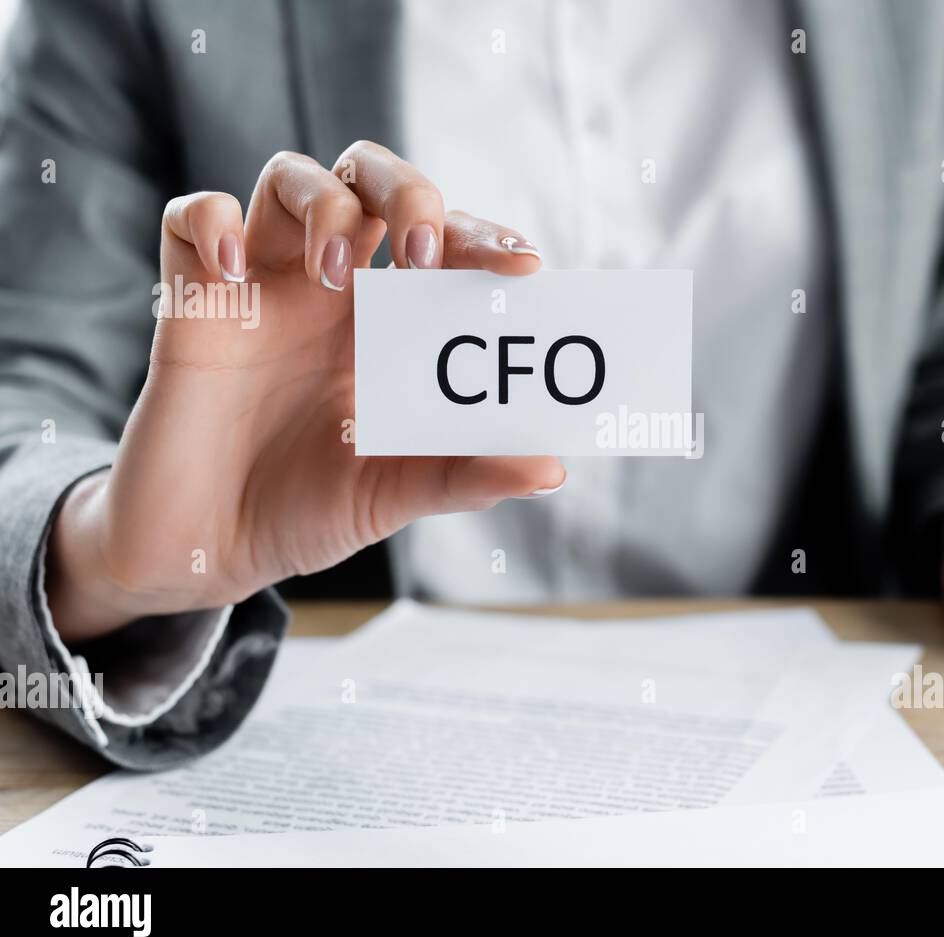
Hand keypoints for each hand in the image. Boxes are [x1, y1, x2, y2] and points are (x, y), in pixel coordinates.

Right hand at [46, 141, 561, 639]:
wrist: (209, 549)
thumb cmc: (306, 511)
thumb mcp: (394, 495)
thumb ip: (466, 475)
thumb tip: (551, 469)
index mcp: (386, 325)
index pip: (443, 244)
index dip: (485, 237)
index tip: (524, 265)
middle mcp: (328, 293)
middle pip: (370, 181)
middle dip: (407, 193)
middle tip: (422, 253)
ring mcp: (259, 289)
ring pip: (289, 177)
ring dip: (323, 204)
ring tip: (331, 273)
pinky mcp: (190, 300)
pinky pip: (189, 218)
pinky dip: (211, 223)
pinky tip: (232, 274)